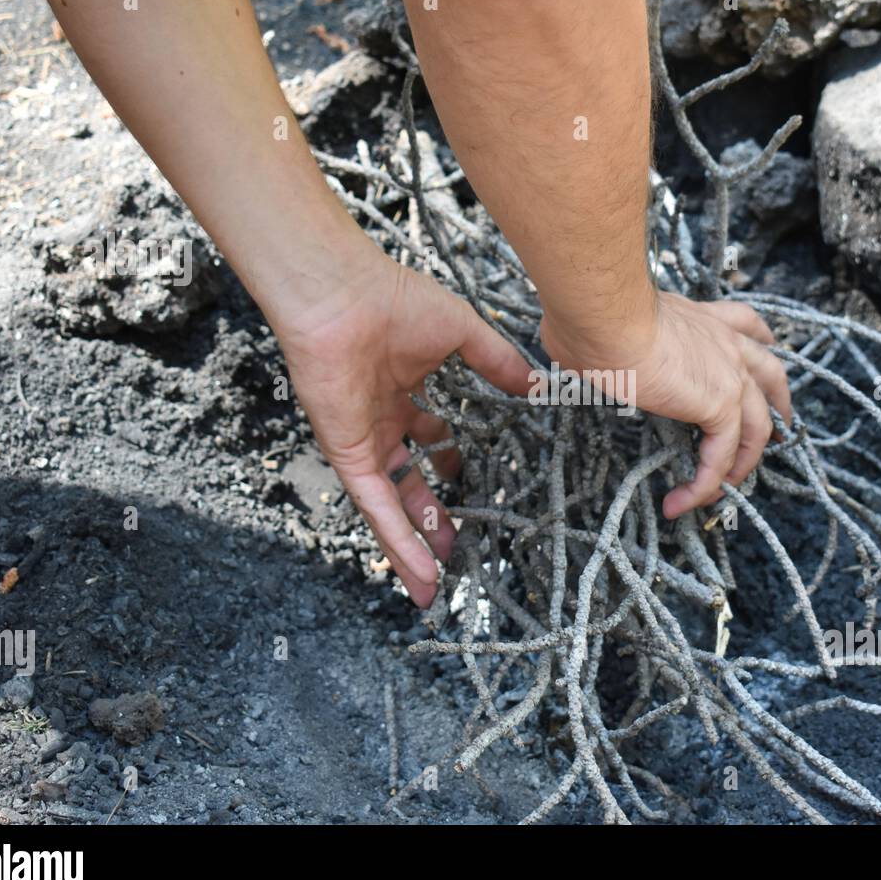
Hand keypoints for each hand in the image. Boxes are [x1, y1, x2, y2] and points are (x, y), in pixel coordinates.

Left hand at [271, 254, 531, 607]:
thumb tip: (537, 384)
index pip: (427, 441)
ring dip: (413, 545)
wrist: (343, 297)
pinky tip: (421, 570)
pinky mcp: (348, 457)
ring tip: (437, 582)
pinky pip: (376, 508)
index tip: (472, 484)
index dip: (448, 466)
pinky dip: (397, 541)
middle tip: (458, 544)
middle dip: (432, 516)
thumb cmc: (392, 300)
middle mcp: (379, 422)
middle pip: (409, 484)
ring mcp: (362, 442)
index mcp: (400, 393)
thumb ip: (497, 362)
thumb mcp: (462, 334)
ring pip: (391, 507)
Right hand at [541, 292, 791, 519]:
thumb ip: (603, 336)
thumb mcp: (606, 323)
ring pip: (757, 424)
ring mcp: (728, 372)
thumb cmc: (594, 313)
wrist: (607, 315)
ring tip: (726, 486)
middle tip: (782, 423)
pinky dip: (706, 482)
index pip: (743, 323)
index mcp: (699, 316)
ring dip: (745, 459)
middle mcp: (722, 339)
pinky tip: (683, 501)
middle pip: (771, 371)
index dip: (760, 339)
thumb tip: (568, 340)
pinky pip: (722, 454)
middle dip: (780, 400)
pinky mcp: (719, 404)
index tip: (766, 348)